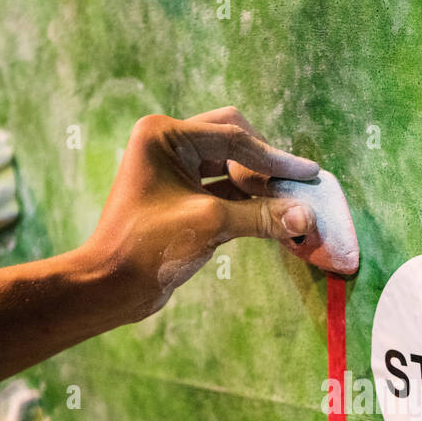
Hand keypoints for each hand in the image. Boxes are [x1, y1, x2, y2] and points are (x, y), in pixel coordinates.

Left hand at [83, 106, 320, 321]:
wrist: (111, 285)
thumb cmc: (149, 246)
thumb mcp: (211, 224)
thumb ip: (262, 216)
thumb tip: (307, 216)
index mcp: (165, 135)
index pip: (234, 138)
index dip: (276, 159)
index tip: (310, 174)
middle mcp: (167, 144)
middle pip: (234, 141)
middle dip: (266, 165)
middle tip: (296, 188)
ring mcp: (173, 170)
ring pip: (230, 166)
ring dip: (259, 185)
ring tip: (290, 204)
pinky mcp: (180, 197)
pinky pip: (223, 190)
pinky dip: (247, 202)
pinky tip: (273, 217)